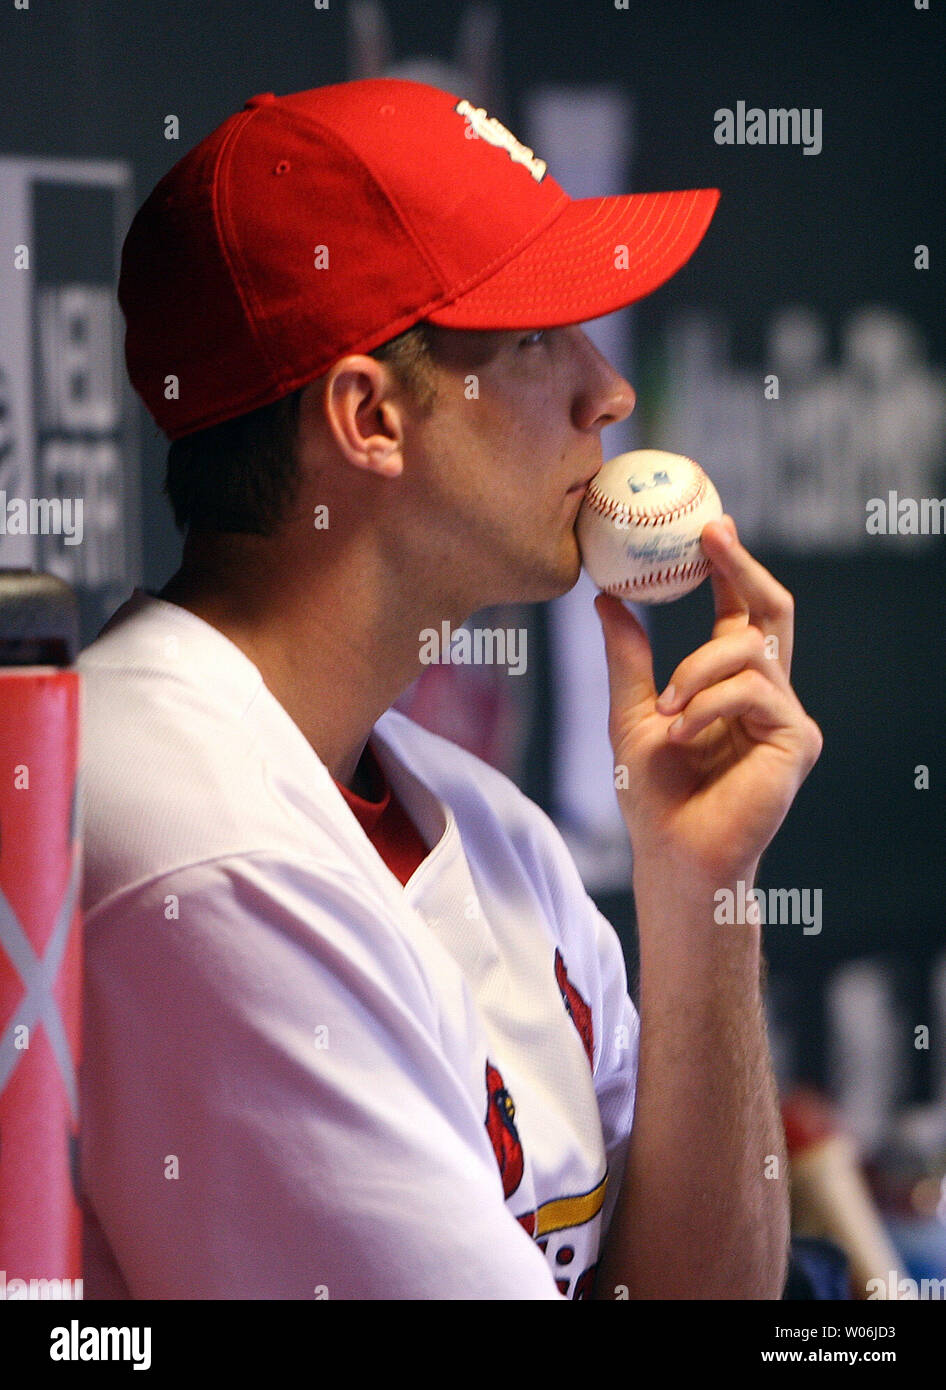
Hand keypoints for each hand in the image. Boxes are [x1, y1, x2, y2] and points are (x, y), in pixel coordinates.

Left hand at [595, 515, 822, 889]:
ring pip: (749, 651)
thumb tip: (605, 599)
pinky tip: (683, 734)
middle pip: (771, 612)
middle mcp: (766, 694)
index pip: (739, 613)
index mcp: (730, 685)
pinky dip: (709, 706)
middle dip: (742, 566)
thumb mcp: (630, 713)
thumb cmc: (654, 794)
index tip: (709, 527)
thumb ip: (628, 658)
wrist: (673, 854)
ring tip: (668, 710)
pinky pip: (754, 691)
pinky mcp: (796, 738)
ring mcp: (786, 715)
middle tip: (712, 534)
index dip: (730, 568)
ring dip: (697, 672)